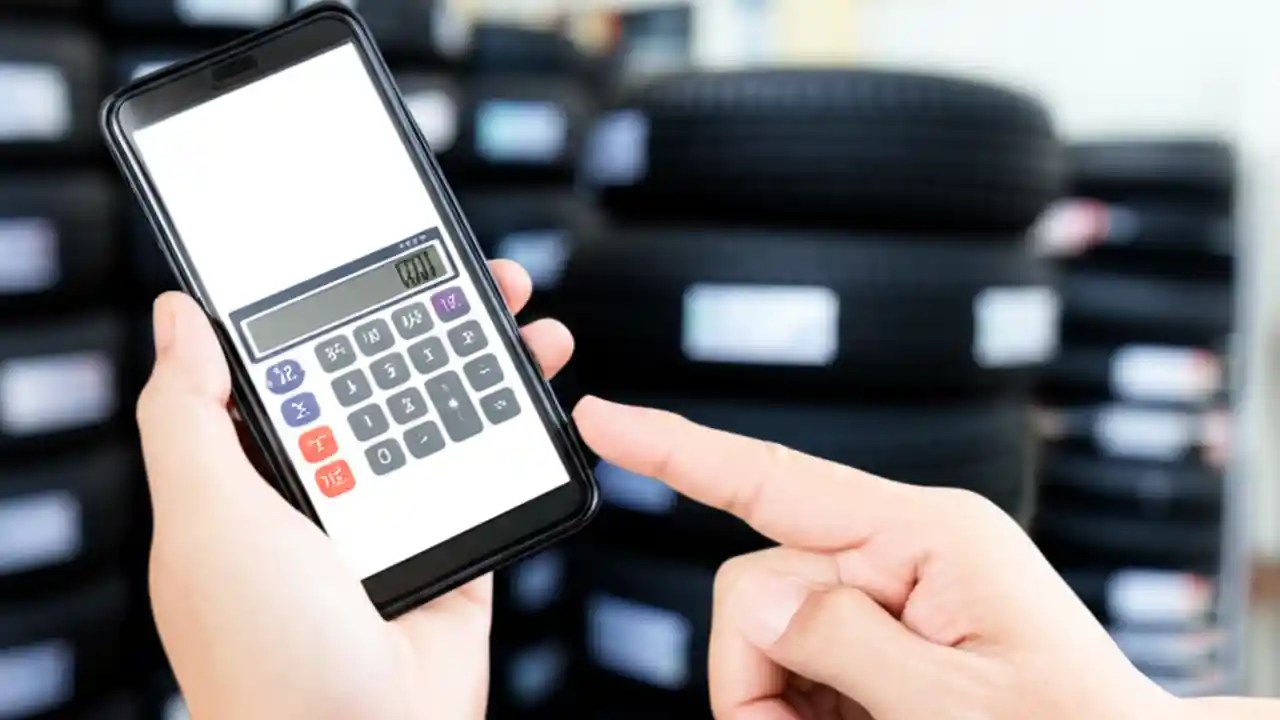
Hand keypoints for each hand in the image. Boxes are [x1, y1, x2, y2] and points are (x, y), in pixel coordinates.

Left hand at [138, 261, 572, 719]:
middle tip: (470, 277)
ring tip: (526, 323)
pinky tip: (541, 393)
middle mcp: (326, 490)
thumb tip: (178, 316)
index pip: (292, 369)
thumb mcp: (207, 518)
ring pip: (445, 415)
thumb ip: (189, 415)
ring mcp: (395, 516)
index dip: (330, 306)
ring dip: (488, 364)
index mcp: (256, 475)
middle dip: (428, 322)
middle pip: (383, 379)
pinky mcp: (456, 541)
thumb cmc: (264, 651)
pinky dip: (519, 429)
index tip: (368, 259)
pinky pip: (491, 469)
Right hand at [574, 397, 1177, 719]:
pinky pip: (788, 663)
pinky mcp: (874, 637)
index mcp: (928, 536)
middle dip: (760, 677)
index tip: (603, 419)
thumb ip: (848, 640)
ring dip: (776, 702)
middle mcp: (898, 550)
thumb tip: (756, 596)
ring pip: (761, 633)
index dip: (677, 449)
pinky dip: (795, 709)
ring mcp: (883, 595)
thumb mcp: (962, 704)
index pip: (776, 479)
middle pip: (756, 586)